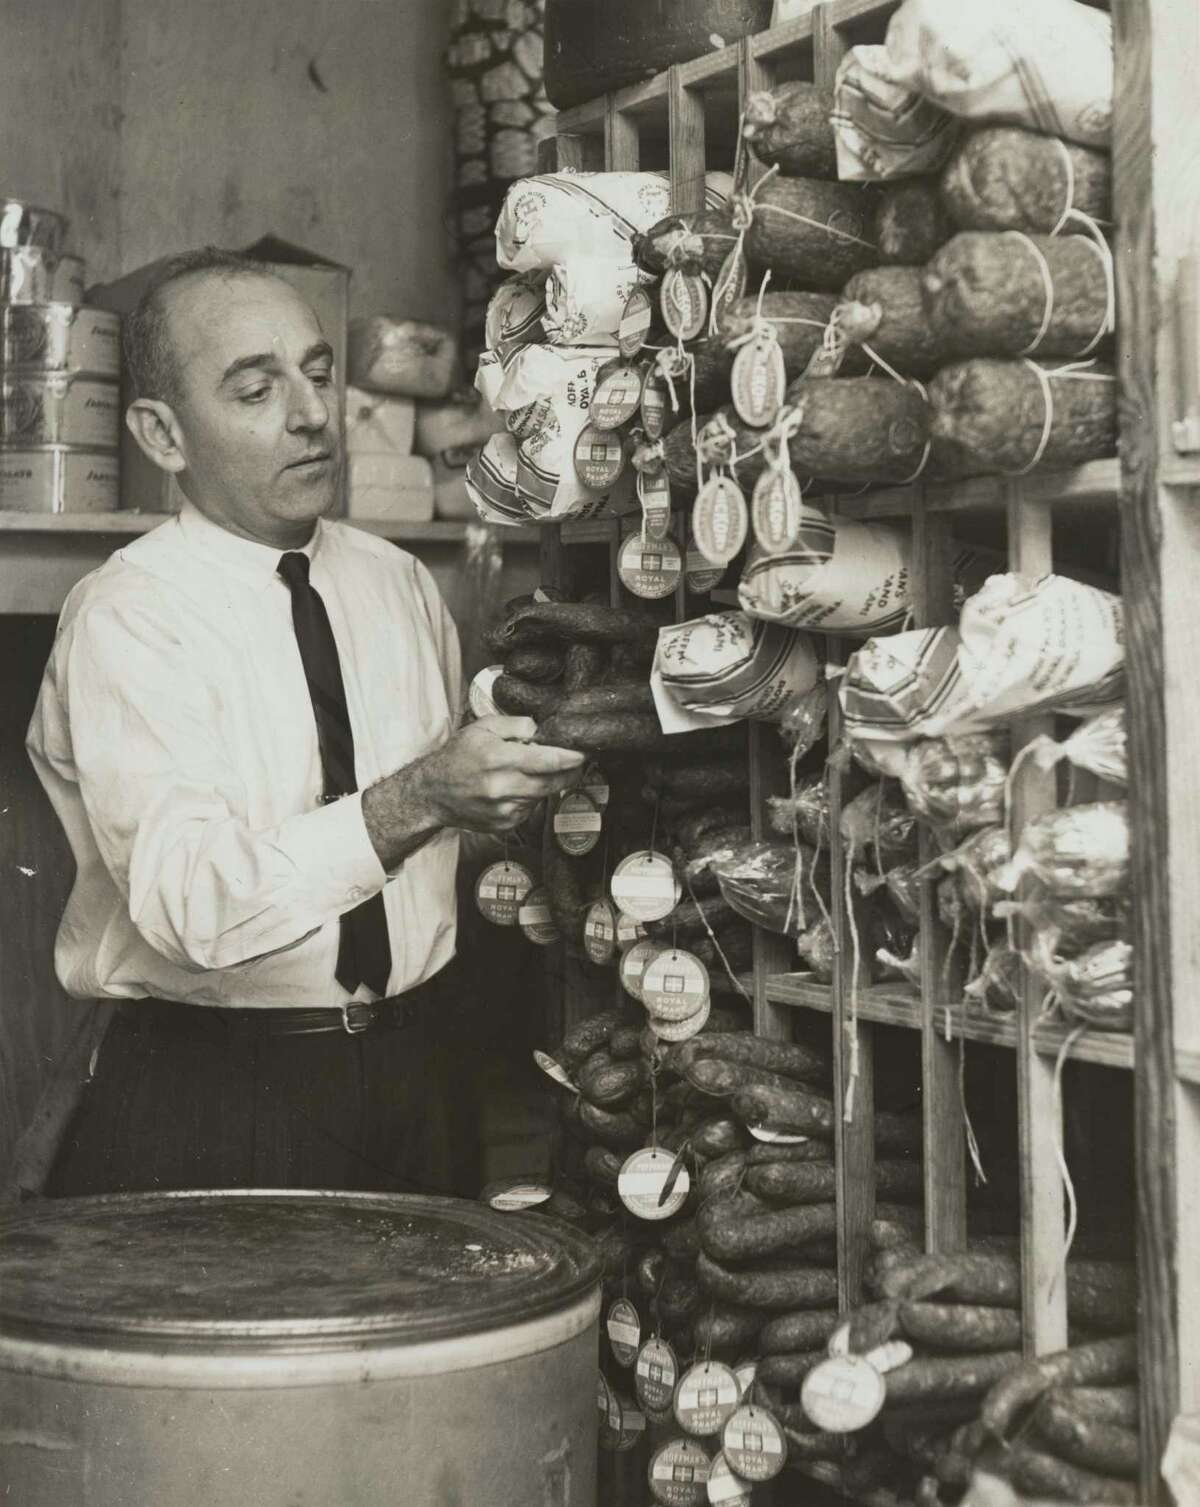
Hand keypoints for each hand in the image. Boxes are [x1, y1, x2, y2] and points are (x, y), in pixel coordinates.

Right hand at [417, 716, 583, 833]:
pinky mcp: (505, 824)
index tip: (585, 751)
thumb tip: (542, 729)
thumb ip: (516, 724)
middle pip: (552, 781)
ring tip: (532, 770)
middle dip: (570, 771)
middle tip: (576, 760)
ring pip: (543, 795)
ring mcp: (504, 809)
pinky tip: (516, 787)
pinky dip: (531, 796)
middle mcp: (502, 787)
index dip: (571, 757)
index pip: (547, 760)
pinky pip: (531, 808)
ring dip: (547, 783)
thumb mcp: (482, 727)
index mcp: (497, 758)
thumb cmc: (458, 756)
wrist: (432, 793)